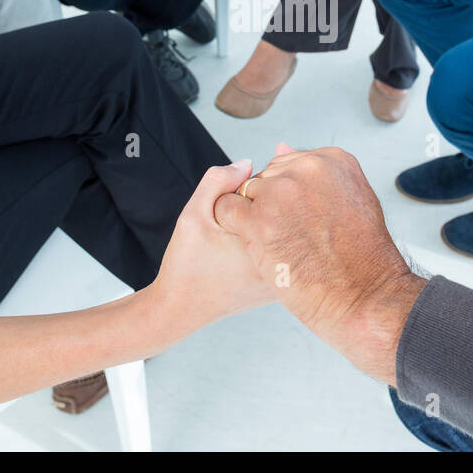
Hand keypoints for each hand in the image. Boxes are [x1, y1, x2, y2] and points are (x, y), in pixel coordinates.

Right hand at [150, 160, 275, 331]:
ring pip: (290, 232)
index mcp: (266, 240)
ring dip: (272, 223)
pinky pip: (287, 251)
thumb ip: (219, 181)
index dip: (252, 189)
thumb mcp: (193, 215)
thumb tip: (249, 164)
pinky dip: (273, 242)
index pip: (277, 193)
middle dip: (266, 204)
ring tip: (232, 244)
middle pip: (289, 213)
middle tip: (229, 229)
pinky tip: (240, 252)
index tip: (227, 208)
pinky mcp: (284, 284)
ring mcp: (287, 276)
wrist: (182, 309)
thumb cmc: (186, 264)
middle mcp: (284, 260)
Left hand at [213, 145, 425, 384]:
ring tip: (276, 244)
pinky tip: (251, 244)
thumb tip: (279, 146)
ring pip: (246, 191)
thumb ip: (317, 174)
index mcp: (333, 159)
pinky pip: (225, 208)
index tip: (302, 220)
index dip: (291, 196)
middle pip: (268, 177)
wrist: (365, 296)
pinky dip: (231, 225)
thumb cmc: (362, 258)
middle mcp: (306, 169)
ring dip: (253, 216)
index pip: (290, 164)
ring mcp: (281, 193)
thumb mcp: (354, 201)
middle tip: (290, 235)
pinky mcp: (258, 221)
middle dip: (271, 204)